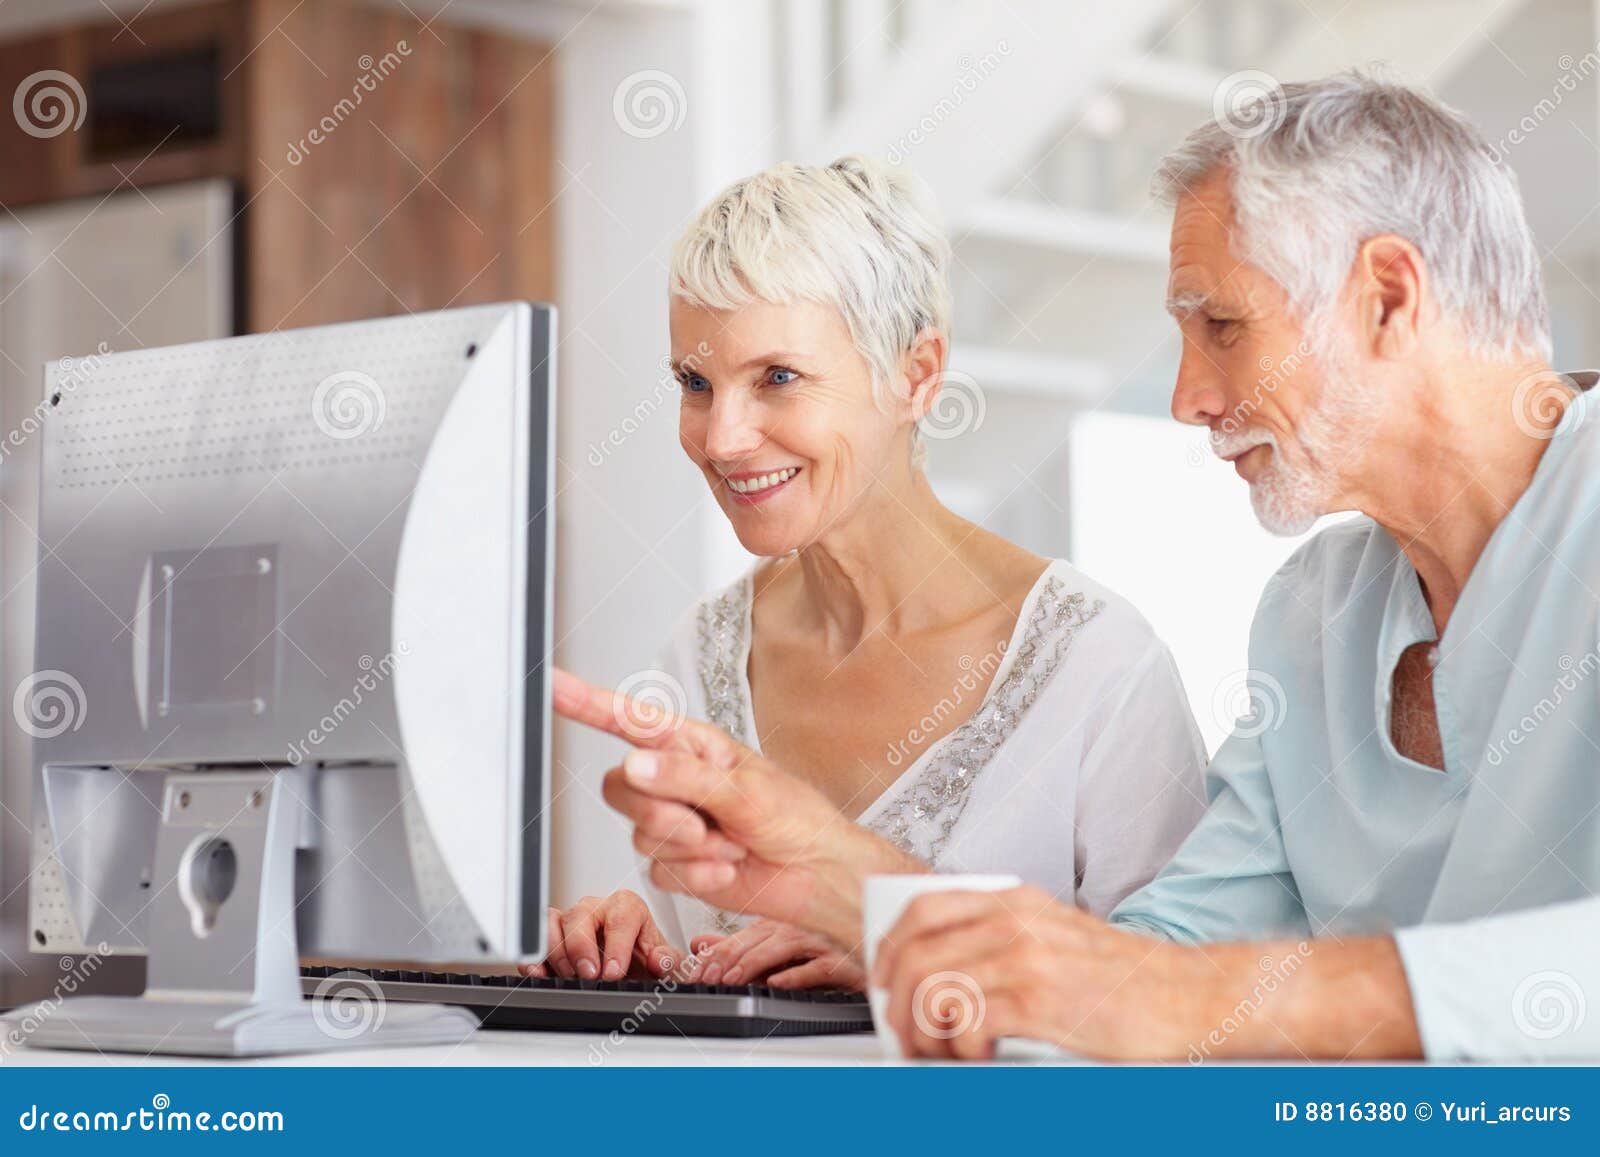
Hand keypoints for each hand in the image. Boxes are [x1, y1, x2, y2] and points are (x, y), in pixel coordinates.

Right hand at [518, 890, 682, 980]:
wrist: (632, 970)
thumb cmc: (645, 960)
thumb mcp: (666, 963)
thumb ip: (668, 961)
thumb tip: (660, 959)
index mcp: (628, 907)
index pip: (621, 918)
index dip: (616, 946)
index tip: (614, 971)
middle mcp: (598, 909)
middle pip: (581, 915)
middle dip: (582, 947)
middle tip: (589, 975)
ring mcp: (573, 921)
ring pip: (555, 922)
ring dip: (558, 952)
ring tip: (569, 976)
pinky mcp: (554, 936)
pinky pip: (537, 937)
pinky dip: (535, 956)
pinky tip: (540, 973)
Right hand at [551, 668, 923, 942]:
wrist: (813, 875)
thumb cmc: (796, 819)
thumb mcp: (745, 789)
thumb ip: (686, 778)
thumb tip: (636, 766)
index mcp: (691, 745)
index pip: (628, 720)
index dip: (585, 702)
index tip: (551, 686)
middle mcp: (675, 780)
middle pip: (621, 786)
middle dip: (660, 809)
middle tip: (702, 819)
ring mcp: (673, 822)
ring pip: (640, 831)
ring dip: (690, 845)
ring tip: (730, 842)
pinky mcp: (676, 862)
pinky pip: (659, 869)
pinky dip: (697, 872)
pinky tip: (728, 865)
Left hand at [689, 919, 866, 990]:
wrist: (872, 957)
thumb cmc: (826, 954)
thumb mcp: (774, 953)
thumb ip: (739, 948)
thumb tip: (700, 945)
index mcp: (781, 925)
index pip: (742, 935)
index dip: (717, 953)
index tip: (695, 970)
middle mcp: (800, 928)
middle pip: (758, 939)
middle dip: (728, 959)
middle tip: (706, 977)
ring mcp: (822, 942)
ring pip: (783, 947)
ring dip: (755, 963)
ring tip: (733, 979)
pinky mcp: (844, 960)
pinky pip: (819, 965)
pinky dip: (797, 974)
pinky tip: (778, 982)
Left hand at [872, 886, 1423, 1060]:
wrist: (1188, 995)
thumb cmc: (1126, 977)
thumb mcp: (1057, 935)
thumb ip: (1005, 939)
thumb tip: (950, 972)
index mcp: (1014, 902)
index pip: (924, 907)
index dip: (891, 945)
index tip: (883, 977)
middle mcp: (1013, 921)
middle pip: (916, 947)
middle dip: (893, 993)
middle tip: (900, 1029)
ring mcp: (1025, 958)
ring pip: (933, 984)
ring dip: (921, 1026)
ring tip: (933, 1051)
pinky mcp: (1039, 1000)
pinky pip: (968, 1019)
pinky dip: (957, 1045)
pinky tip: (975, 1057)